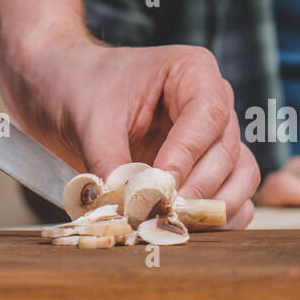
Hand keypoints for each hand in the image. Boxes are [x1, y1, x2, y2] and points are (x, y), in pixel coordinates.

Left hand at [1, 37, 259, 228]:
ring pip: (240, 175)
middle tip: (163, 215)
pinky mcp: (204, 168)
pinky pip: (232, 194)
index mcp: (192, 71)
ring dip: (215, 207)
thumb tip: (128, 209)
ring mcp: (212, 136)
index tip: (164, 184)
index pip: (209, 114)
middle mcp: (213, 100)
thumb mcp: (89, 120)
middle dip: (198, 188)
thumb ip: (111, 162)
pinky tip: (188, 229)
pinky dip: (218, 216)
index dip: (189, 154)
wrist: (60, 89)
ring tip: (175, 225)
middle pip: (227, 150)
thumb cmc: (77, 86)